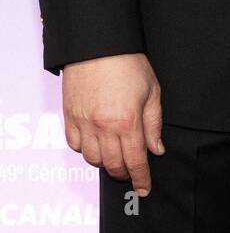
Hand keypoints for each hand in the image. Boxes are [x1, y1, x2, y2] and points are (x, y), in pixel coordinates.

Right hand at [62, 53, 162, 195]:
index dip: (140, 179)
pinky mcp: (69, 116)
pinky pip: (75, 145)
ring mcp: (84, 123)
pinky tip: (95, 143)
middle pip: (113, 165)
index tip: (144, 188)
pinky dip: (85, 150)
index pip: (135, 161)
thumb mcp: (152, 91)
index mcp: (128, 122)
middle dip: (124, 173)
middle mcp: (104, 127)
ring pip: (92, 159)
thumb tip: (156, 150)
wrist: (98, 44)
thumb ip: (153, 124)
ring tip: (114, 154)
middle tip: (131, 170)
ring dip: (105, 162)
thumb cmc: (128, 63)